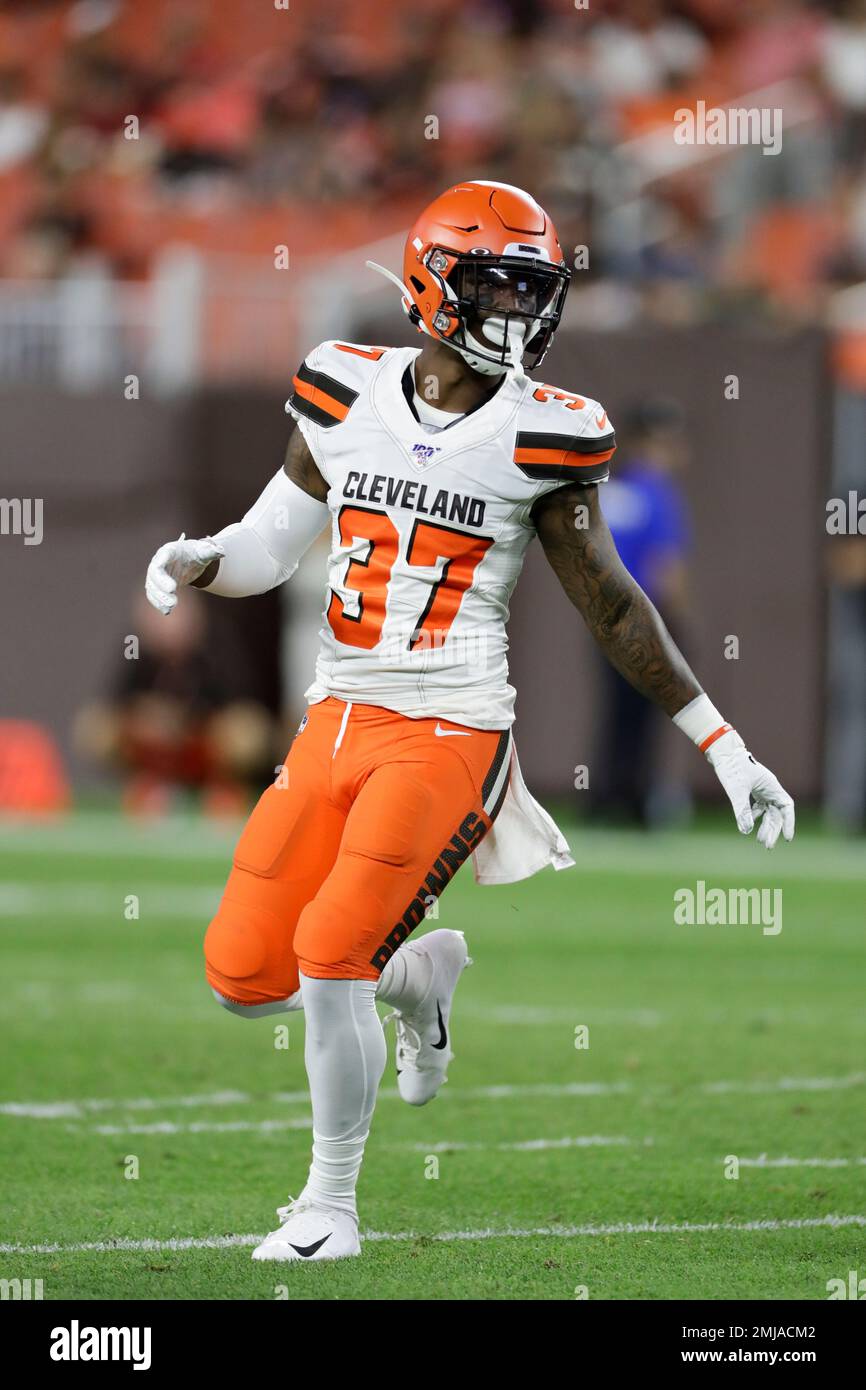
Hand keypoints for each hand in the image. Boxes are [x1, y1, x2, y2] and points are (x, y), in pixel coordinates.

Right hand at [145, 533, 223, 614]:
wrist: (190, 559)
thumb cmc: (195, 552)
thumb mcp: (203, 551)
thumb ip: (210, 551)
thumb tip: (221, 551)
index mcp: (168, 551)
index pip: (160, 560)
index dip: (163, 575)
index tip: (173, 588)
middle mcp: (159, 562)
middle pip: (154, 575)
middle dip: (161, 590)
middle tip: (173, 602)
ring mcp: (157, 574)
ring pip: (152, 587)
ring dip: (159, 599)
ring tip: (170, 609)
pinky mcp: (158, 585)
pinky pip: (154, 594)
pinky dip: (159, 603)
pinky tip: (167, 611)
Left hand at [706, 729, 794, 848]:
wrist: (722, 752)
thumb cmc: (732, 768)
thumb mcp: (737, 791)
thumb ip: (742, 811)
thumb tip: (746, 831)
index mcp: (771, 786)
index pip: (787, 807)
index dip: (789, 823)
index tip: (787, 838)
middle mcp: (770, 787)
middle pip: (777, 813)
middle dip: (773, 830)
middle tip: (767, 846)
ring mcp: (761, 788)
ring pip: (768, 811)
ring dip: (765, 825)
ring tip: (759, 840)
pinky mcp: (752, 788)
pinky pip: (758, 806)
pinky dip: (755, 816)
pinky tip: (748, 825)